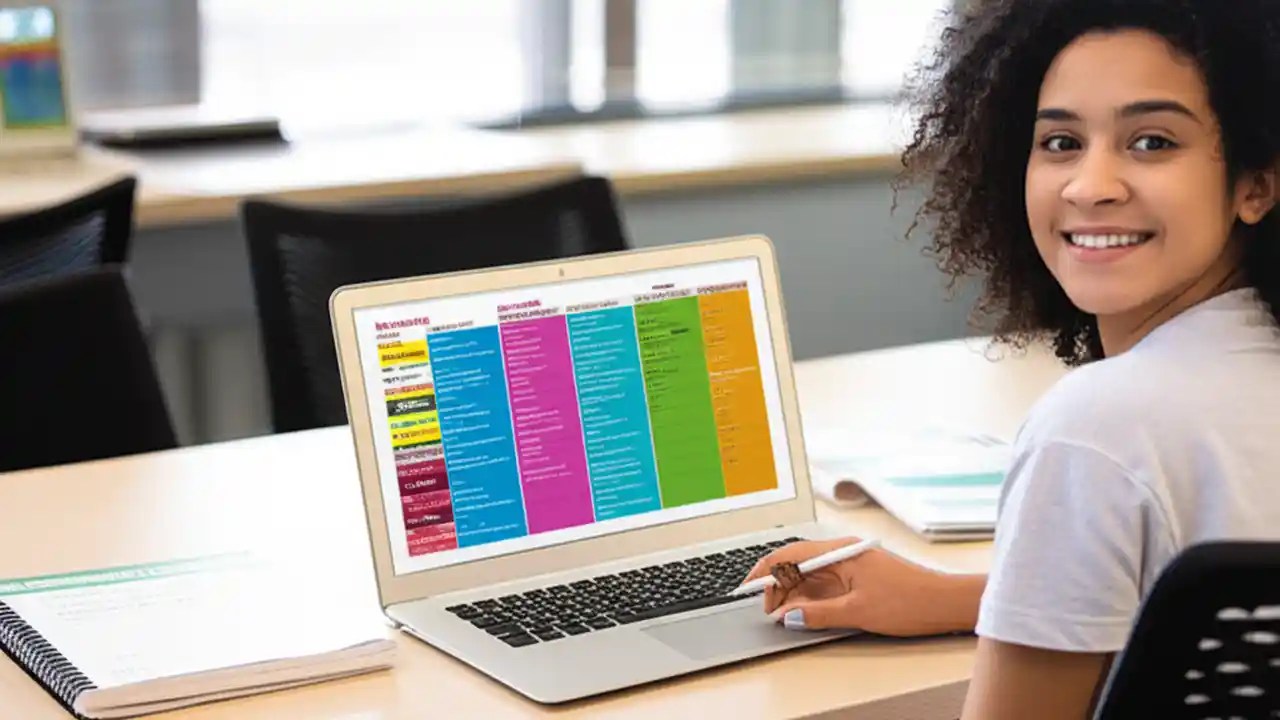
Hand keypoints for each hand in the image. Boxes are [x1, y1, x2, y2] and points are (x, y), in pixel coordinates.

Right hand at [741, 537, 983, 635]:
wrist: (946, 603)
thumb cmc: (910, 602)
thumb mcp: (858, 612)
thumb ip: (818, 613)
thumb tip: (789, 615)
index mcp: (841, 552)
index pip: (790, 554)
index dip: (765, 571)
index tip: (749, 587)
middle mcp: (844, 552)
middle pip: (797, 563)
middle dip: (778, 586)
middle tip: (769, 610)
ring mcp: (852, 562)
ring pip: (810, 574)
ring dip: (794, 592)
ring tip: (784, 614)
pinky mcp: (859, 575)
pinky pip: (825, 581)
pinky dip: (811, 595)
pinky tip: (806, 610)